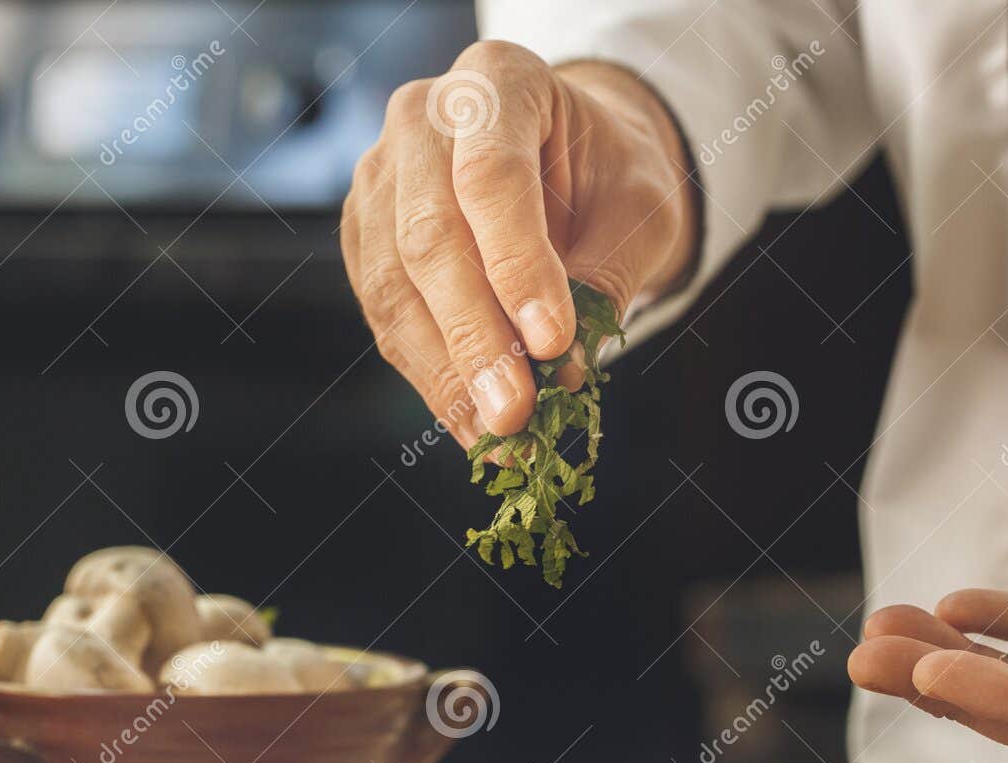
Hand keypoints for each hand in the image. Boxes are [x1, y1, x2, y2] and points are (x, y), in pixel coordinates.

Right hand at [340, 42, 697, 446]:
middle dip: (474, 337)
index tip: (553, 342)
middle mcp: (421, 118)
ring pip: (395, 287)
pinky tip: (472, 423)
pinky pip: (388, 318)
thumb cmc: (611, 175)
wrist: (574, 162)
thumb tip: (562, 373)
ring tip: (497, 436)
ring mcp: (381, 178)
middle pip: (429, 236)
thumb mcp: (640, 210)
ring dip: (445, 373)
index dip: (517, 265)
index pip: (491, 177)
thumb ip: (605, 278)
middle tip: (514, 412)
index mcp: (497, 82)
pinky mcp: (367, 240)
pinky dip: (431, 378)